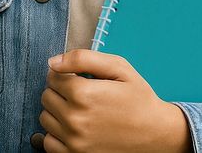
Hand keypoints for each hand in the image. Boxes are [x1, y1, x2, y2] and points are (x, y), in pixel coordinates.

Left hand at [38, 49, 192, 152]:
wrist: (156, 134)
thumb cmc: (138, 98)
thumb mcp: (118, 67)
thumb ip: (83, 59)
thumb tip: (53, 62)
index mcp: (84, 94)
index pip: (53, 76)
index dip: (64, 74)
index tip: (78, 78)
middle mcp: (75, 119)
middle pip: (47, 96)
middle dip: (60, 90)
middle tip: (80, 93)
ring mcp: (74, 141)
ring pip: (45, 117)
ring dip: (57, 111)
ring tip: (79, 109)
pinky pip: (49, 141)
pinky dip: (57, 133)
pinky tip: (74, 127)